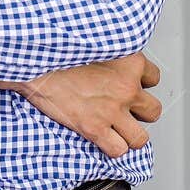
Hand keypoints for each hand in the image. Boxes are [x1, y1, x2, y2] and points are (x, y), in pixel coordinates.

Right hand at [3, 53, 162, 157]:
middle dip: (140, 112)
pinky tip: (103, 139)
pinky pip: (118, 150)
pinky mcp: (94, 128)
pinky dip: (111, 148)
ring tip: (118, 130)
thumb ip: (111, 50)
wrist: (34, 62)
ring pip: (140, 138)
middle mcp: (126, 87)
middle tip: (124, 109)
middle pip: (153, 110)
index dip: (141, 83)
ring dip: (130, 136)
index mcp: (130, 61)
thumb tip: (112, 55)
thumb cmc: (59, 49)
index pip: (154, 78)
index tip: (129, 84)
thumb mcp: (95, 39)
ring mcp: (112, 110)